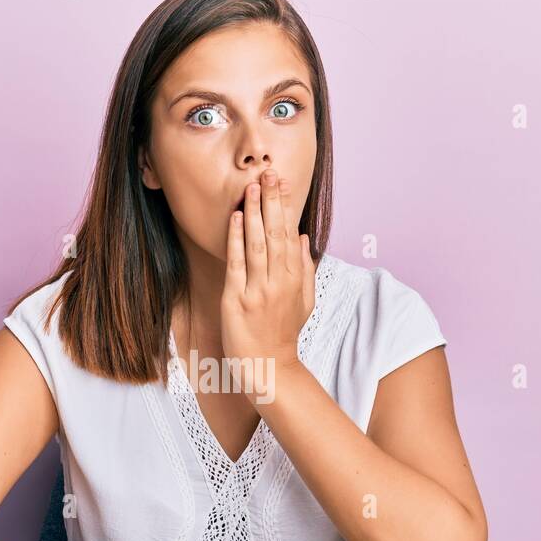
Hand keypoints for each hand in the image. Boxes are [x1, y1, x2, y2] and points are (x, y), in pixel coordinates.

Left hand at [221, 168, 315, 403]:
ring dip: (255, 212)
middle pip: (276, 233)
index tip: (282, 183)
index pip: (289, 234)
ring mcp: (257, 290)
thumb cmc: (283, 334)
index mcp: (294, 279)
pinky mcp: (236, 299)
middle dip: (272, 201)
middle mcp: (278, 281)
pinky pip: (237, 263)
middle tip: (268, 173)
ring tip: (252, 187)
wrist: (268, 367)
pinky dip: (237, 238)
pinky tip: (238, 217)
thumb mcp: (304, 301)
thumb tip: (301, 238)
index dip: (285, 207)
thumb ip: (304, 268)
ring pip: (258, 244)